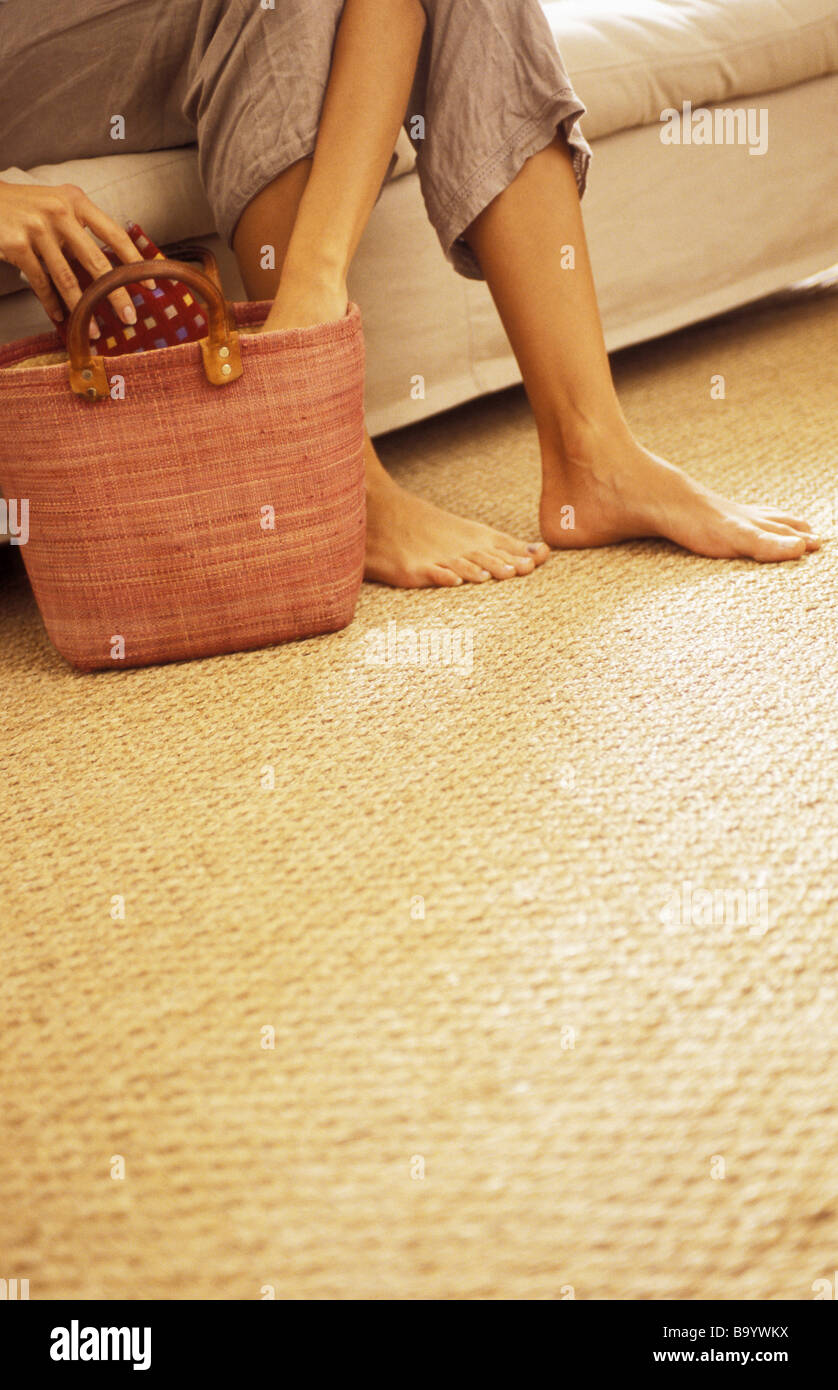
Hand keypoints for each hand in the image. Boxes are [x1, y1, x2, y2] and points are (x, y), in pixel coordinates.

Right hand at [0, 181, 148, 337]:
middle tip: (129, 318)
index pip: (113, 233)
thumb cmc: (28, 209)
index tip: (150, 283)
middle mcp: (59, 212)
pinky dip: (51, 303)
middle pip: (96, 262)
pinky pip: (40, 282)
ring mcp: (37, 228)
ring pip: (67, 278)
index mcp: (76, 201)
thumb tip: (110, 271)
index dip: (134, 260)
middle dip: (115, 294)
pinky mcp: (17, 245)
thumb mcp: (58, 208)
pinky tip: (59, 316)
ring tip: (93, 330)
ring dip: (82, 309)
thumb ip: (81, 231)